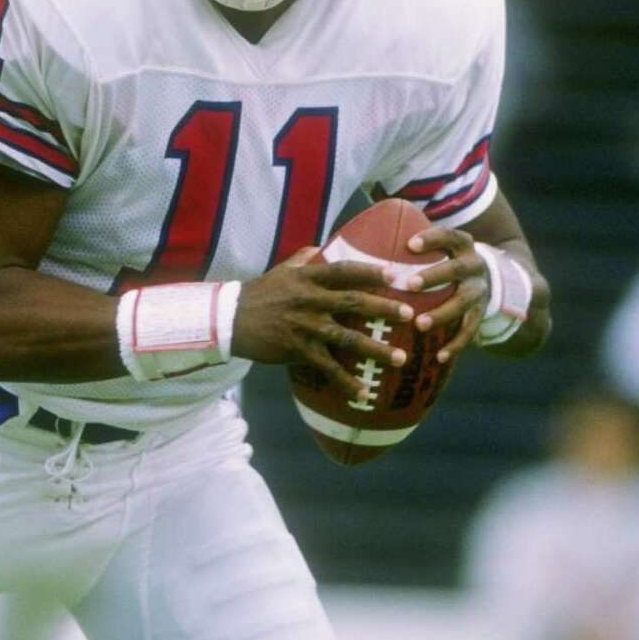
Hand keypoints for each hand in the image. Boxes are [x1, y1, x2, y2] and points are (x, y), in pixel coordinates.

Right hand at [232, 248, 413, 402]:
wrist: (229, 319)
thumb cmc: (259, 293)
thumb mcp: (282, 271)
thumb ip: (304, 258)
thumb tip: (322, 247)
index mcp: (307, 277)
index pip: (344, 271)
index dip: (370, 272)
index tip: (394, 275)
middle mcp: (309, 300)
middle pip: (353, 302)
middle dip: (383, 309)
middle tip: (409, 315)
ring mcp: (305, 326)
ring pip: (346, 338)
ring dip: (374, 349)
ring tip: (399, 358)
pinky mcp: (298, 349)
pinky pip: (327, 367)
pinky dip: (346, 382)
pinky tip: (364, 393)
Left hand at [401, 227, 490, 364]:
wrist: (489, 280)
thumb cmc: (444, 262)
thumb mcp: (438, 248)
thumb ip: (408, 245)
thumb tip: (352, 242)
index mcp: (461, 245)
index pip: (449, 235)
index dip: (432, 239)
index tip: (410, 244)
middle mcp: (473, 265)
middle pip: (457, 268)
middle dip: (435, 276)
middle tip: (410, 285)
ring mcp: (479, 291)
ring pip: (464, 302)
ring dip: (443, 313)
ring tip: (420, 325)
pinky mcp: (480, 315)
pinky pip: (469, 332)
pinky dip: (455, 345)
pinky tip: (439, 357)